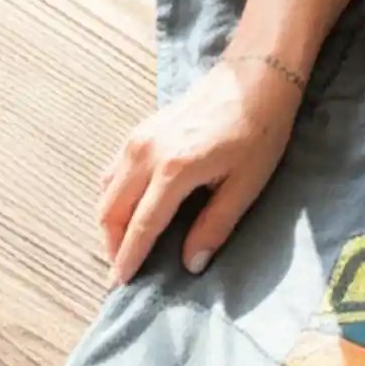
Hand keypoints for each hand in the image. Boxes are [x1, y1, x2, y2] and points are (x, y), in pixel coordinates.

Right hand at [97, 59, 301, 284]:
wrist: (254, 80)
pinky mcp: (139, 132)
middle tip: (122, 272)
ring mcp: (137, 139)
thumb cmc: (258, 131)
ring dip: (109, 223)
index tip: (121, 284)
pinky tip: (127, 213)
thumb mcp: (246, 185)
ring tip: (124, 248)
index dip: (129, 257)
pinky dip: (112, 199)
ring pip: (105, 191)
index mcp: (174, 170)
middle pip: (111, 210)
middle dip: (112, 245)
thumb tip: (191, 264)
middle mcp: (146, 154)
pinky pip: (112, 173)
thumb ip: (215, 225)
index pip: (141, 225)